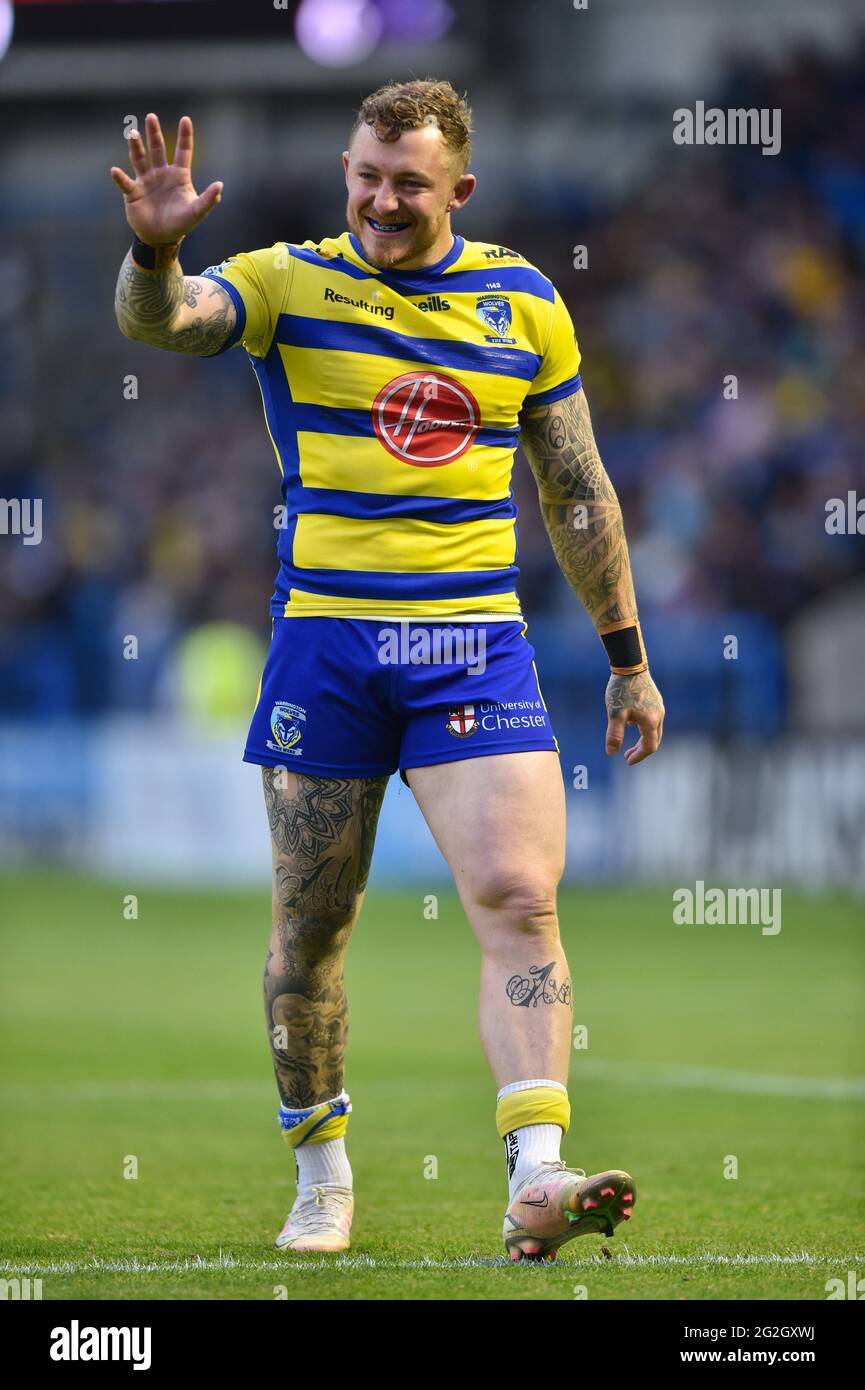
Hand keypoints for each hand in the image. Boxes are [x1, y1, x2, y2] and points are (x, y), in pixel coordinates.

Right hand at [110, 113, 222, 245]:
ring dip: (136, 147)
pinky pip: (125, 183)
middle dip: (154, 133)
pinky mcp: (133, 192)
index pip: (183, 151)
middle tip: (151, 117)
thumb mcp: (197, 212)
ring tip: (132, 133)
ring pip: (140, 159)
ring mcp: (146, 180)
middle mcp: (161, 173)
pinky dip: (120, 178)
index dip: (185, 136)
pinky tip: (115, 171)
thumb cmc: (180, 223)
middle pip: (157, 148)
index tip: (186, 119)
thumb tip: (220, 185)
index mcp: (178, 175)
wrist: (161, 238)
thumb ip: (208, 199)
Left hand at [605, 669, 664, 765]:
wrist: (630, 665)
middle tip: (626, 755)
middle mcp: (659, 715)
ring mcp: (658, 706)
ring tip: (627, 741)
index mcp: (651, 721)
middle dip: (641, 750)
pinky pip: (652, 718)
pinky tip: (630, 722)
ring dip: (642, 739)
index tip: (627, 761)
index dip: (639, 756)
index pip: (649, 747)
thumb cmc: (622, 689)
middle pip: (654, 740)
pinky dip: (643, 727)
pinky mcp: (655, 699)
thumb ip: (614, 735)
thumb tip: (612, 753)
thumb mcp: (615, 714)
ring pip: (654, 729)